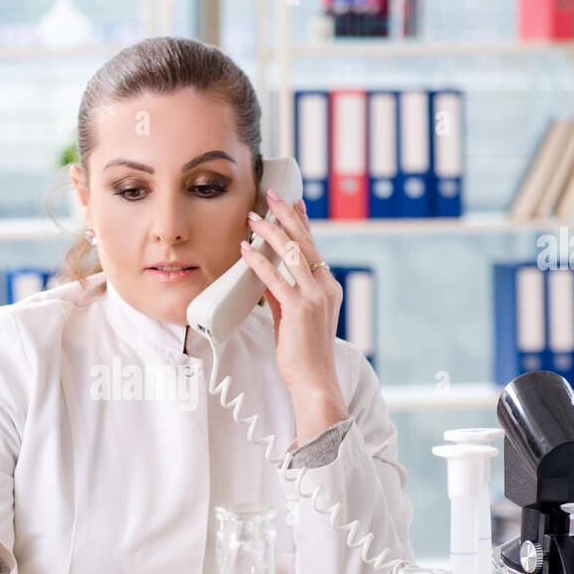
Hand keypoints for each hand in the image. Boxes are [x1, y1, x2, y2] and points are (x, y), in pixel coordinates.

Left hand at [242, 191, 348, 440]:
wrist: (314, 379)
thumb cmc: (303, 351)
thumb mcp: (294, 316)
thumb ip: (283, 293)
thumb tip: (265, 275)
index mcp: (328, 287)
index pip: (314, 247)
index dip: (302, 222)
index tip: (293, 201)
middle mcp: (325, 287)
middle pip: (305, 242)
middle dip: (286, 215)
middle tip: (271, 193)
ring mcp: (314, 297)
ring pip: (292, 254)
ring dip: (270, 232)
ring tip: (252, 217)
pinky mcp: (299, 309)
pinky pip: (276, 278)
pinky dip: (259, 261)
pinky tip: (245, 249)